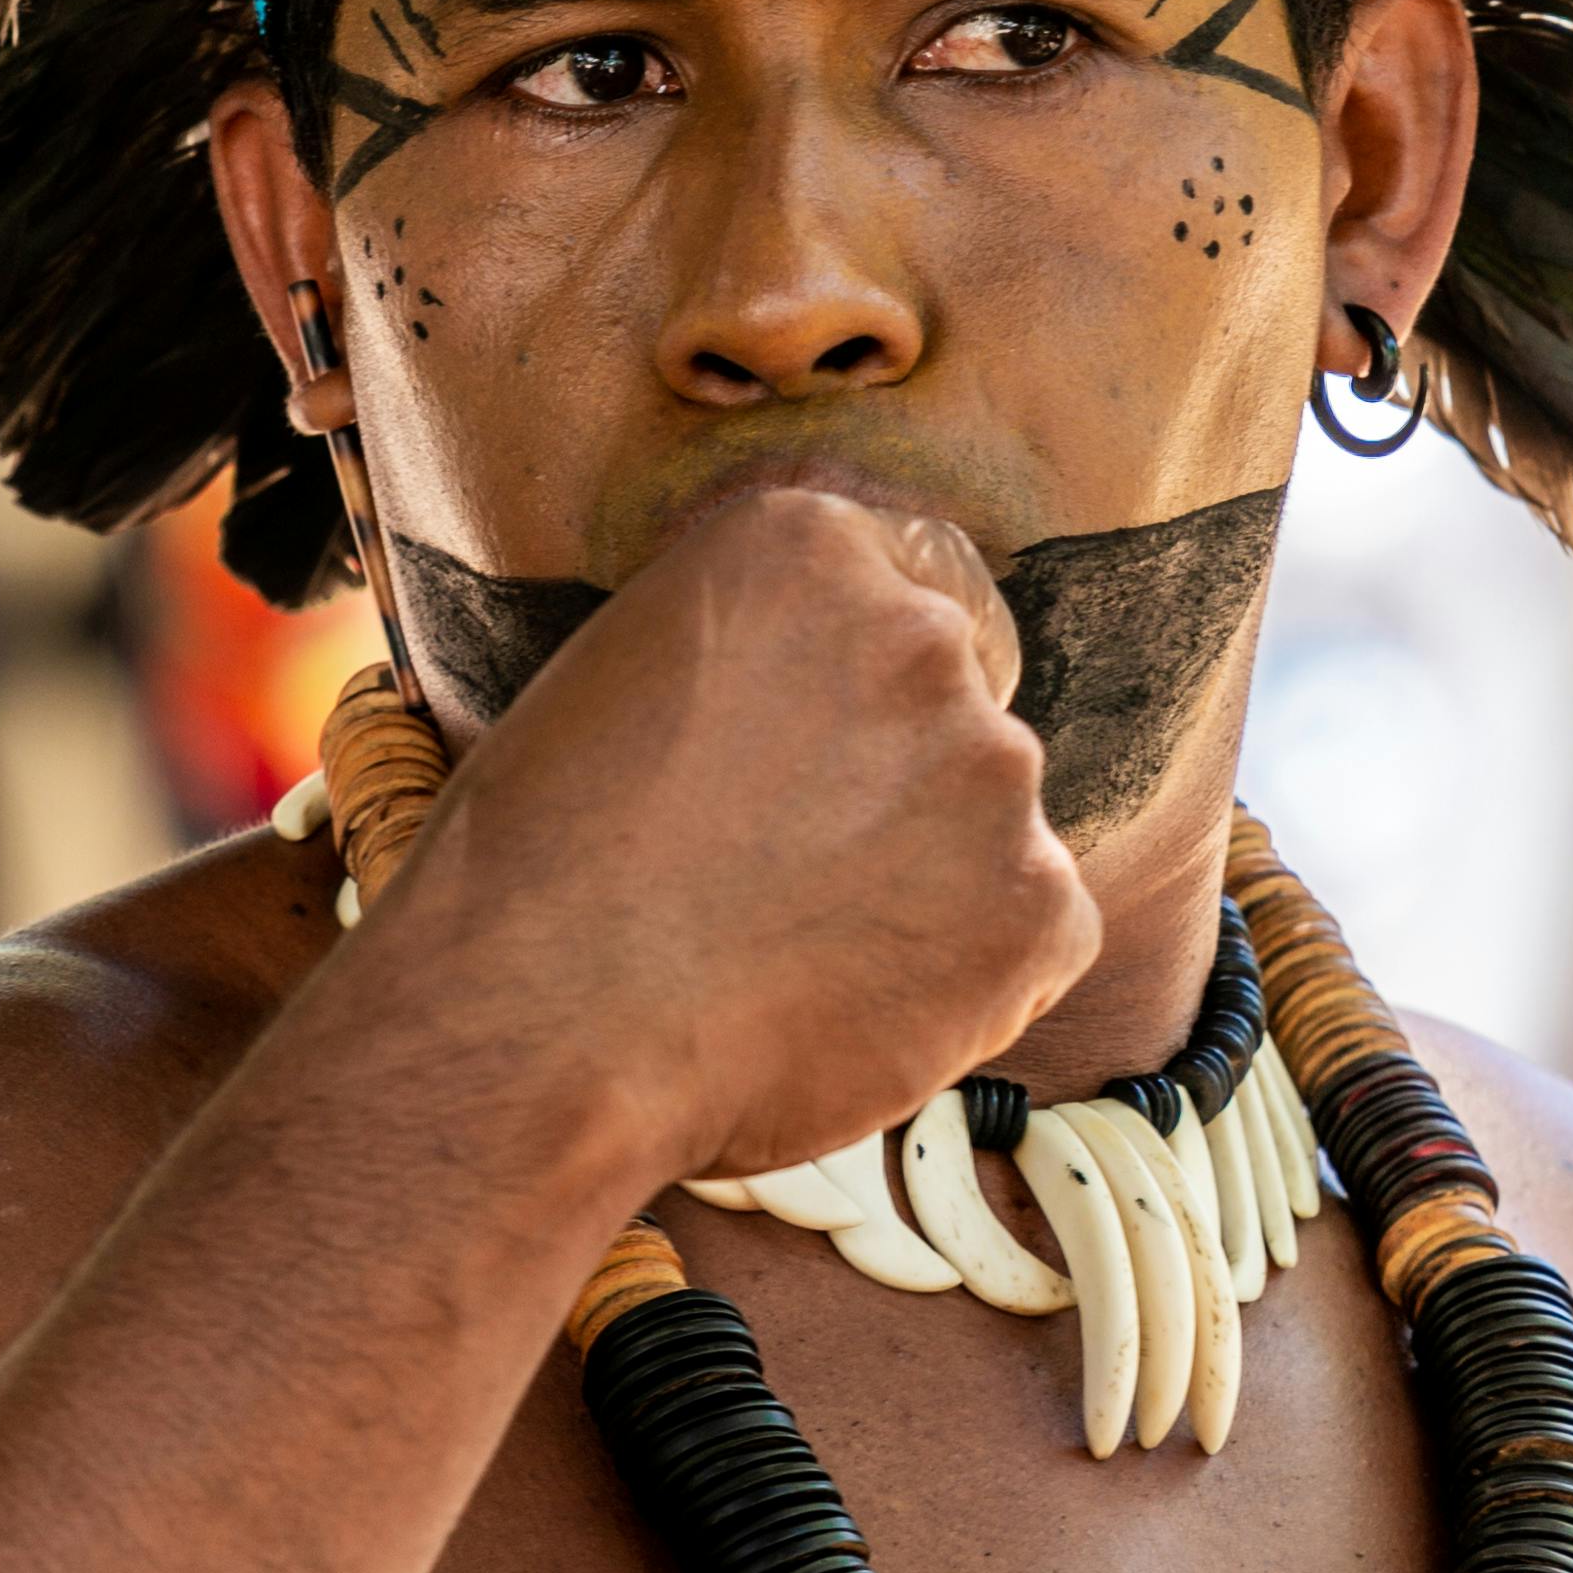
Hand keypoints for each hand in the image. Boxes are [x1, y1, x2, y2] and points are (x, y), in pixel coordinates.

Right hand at [378, 486, 1098, 1188]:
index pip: (912, 579)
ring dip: (927, 885)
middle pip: (957, 709)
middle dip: (899, 787)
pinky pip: (1033, 939)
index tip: (847, 746)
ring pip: (992, 830)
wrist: (539, 1024)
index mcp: (805, 547)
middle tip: (794, 882)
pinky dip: (968, 983)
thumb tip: (811, 706)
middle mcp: (919, 635)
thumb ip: (748, 658)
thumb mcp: (619, 679)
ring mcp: (992, 769)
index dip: (877, 679)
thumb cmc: (534, 868)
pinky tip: (848, 1011)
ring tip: (795, 959)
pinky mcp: (1038, 903)